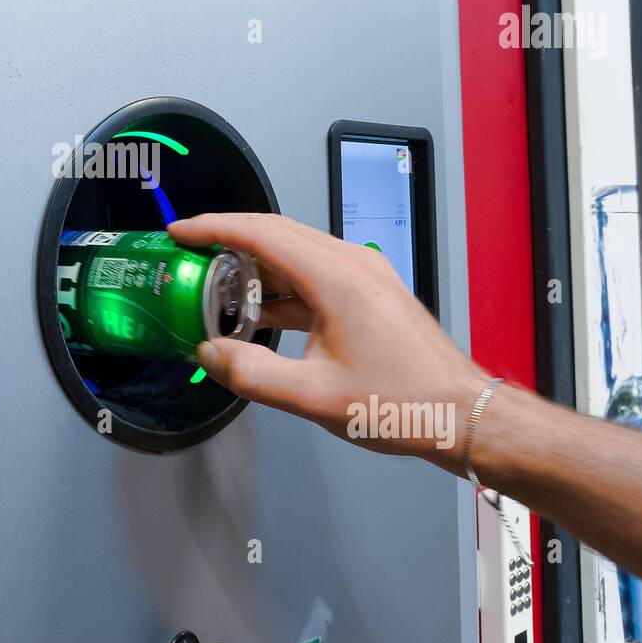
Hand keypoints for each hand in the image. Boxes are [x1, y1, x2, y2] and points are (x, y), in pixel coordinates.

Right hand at [169, 212, 492, 469]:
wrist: (461, 414)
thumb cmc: (401, 404)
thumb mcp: (312, 397)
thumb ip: (251, 373)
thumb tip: (209, 354)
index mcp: (336, 278)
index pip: (261, 233)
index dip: (213, 228)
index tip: (180, 232)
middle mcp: (353, 265)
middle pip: (277, 232)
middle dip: (228, 238)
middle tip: (190, 253)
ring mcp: (366, 276)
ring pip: (297, 251)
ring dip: (255, 264)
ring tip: (219, 285)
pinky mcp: (372, 293)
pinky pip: (316, 271)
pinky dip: (282, 283)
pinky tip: (263, 310)